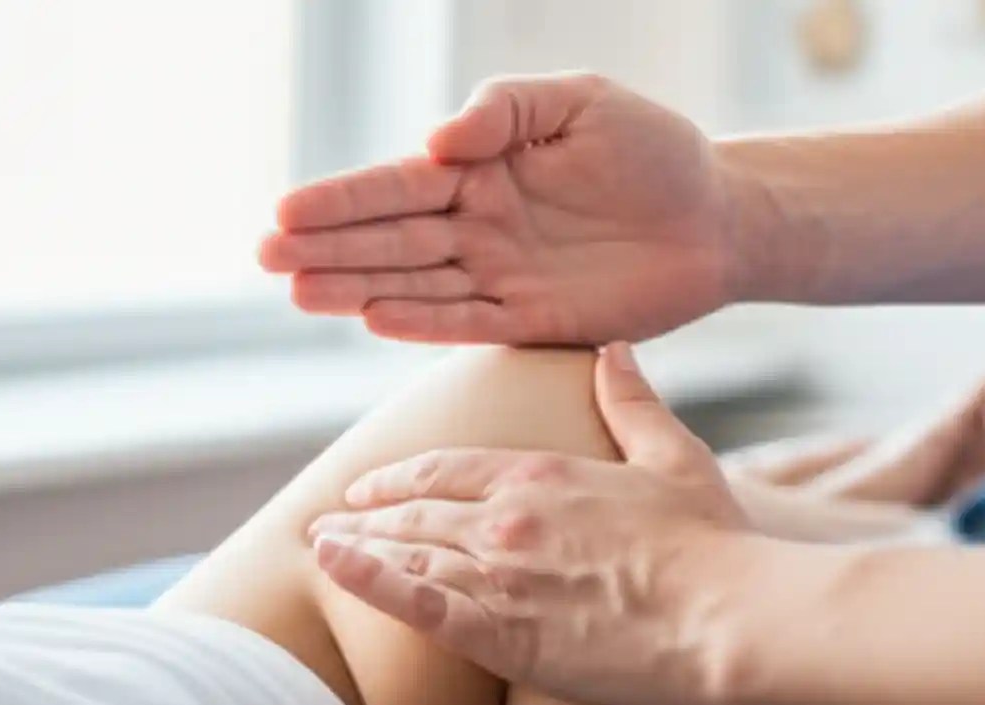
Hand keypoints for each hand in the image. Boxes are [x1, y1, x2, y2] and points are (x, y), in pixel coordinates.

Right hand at [260, 73, 744, 343]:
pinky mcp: (536, 322)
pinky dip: (426, 322)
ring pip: (417, 283)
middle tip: (267, 256)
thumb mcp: (579, 102)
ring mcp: (504, 277)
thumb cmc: (653, 150)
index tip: (285, 208)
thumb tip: (437, 140)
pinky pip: (471, 323)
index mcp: (483, 169)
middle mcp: (481, 227)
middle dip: (329, 246)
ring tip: (299, 290)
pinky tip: (375, 317)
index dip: (342, 198)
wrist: (717, 218)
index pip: (398, 185)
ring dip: (358, 287)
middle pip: (393, 238)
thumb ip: (505, 109)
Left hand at [308, 342, 762, 704]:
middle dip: (371, 514)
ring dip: (360, 546)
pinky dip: (365, 578)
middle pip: (417, 510)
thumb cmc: (713, 540)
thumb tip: (612, 348)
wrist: (731, 615)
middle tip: (335, 519)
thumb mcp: (672, 457)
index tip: (372, 485)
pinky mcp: (501, 630)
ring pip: (407, 552)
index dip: (402, 476)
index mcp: (543, 472)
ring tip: (320, 545)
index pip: (448, 466)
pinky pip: (413, 601)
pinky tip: (331, 564)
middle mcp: (508, 515)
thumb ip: (632, 403)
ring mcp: (499, 572)